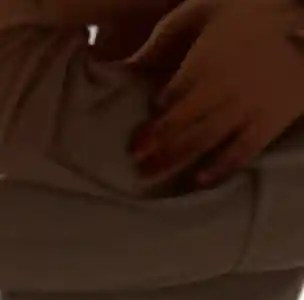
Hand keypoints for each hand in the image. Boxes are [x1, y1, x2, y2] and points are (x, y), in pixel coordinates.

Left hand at [127, 0, 303, 185]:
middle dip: (156, 146)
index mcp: (205, 62)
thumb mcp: (201, 11)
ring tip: (151, 175)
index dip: (151, 122)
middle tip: (135, 165)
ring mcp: (250, 106)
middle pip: (182, 124)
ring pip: (206, 139)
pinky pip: (245, 149)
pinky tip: (200, 180)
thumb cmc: (250, 10)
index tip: (133, 139)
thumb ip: (165, 36)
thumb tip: (128, 65)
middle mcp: (224, 89)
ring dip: (176, 159)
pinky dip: (221, 167)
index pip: (170, 99)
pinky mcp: (274, 118)